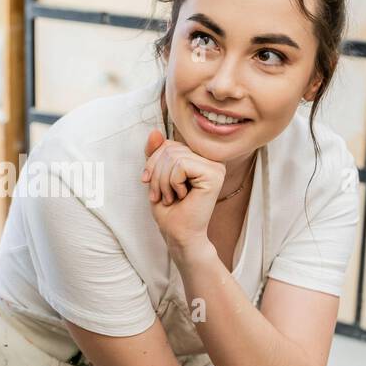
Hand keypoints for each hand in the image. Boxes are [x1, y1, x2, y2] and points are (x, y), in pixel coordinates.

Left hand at [142, 129, 224, 252]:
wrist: (179, 235)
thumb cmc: (169, 210)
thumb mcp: (156, 176)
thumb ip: (156, 153)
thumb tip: (155, 131)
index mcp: (198, 158)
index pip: (167, 144)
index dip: (153, 162)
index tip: (150, 183)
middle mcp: (210, 159)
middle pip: (170, 148)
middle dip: (157, 174)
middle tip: (162, 195)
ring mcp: (215, 166)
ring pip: (174, 157)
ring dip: (163, 181)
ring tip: (171, 197)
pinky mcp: (214, 174)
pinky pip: (181, 165)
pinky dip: (173, 183)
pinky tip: (182, 196)